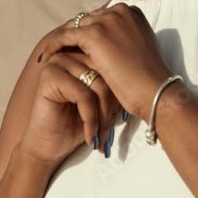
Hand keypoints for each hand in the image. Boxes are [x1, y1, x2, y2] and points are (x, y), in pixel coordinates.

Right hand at [18, 17, 124, 165]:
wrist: (51, 145)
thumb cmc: (79, 122)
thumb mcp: (104, 99)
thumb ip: (116, 81)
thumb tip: (147, 79)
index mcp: (85, 52)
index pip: (115, 63)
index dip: (119, 92)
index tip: (121, 118)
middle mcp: (71, 52)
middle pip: (108, 71)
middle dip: (113, 105)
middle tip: (110, 130)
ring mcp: (59, 61)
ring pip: (98, 83)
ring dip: (103, 115)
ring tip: (102, 135)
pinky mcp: (49, 75)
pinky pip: (83, 94)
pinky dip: (91, 118)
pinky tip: (90, 135)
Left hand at [39, 3, 173, 120]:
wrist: (155, 91)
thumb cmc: (150, 78)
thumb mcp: (139, 49)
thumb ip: (125, 38)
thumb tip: (109, 43)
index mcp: (131, 11)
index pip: (100, 18)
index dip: (87, 32)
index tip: (75, 47)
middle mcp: (119, 10)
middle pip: (86, 20)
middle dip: (73, 35)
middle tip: (59, 50)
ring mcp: (107, 20)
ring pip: (73, 26)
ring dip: (62, 40)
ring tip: (50, 54)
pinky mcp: (95, 34)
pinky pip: (65, 36)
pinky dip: (54, 45)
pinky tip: (46, 58)